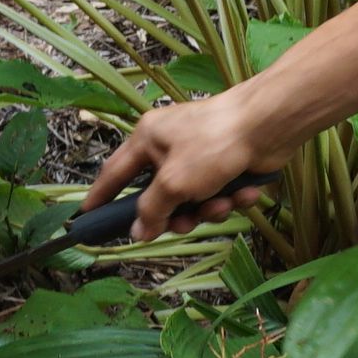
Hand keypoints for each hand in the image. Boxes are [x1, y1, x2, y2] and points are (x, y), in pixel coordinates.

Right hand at [91, 92, 287, 239]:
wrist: (269, 125)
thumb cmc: (214, 143)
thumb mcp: (174, 183)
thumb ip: (151, 210)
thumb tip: (138, 232)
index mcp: (148, 139)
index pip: (115, 173)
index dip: (101, 197)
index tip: (89, 218)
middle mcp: (169, 147)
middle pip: (158, 197)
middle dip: (175, 215)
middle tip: (184, 224)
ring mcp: (199, 158)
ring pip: (191, 202)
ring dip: (208, 210)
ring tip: (222, 203)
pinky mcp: (226, 167)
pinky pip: (217, 195)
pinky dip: (230, 198)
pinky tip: (244, 192)